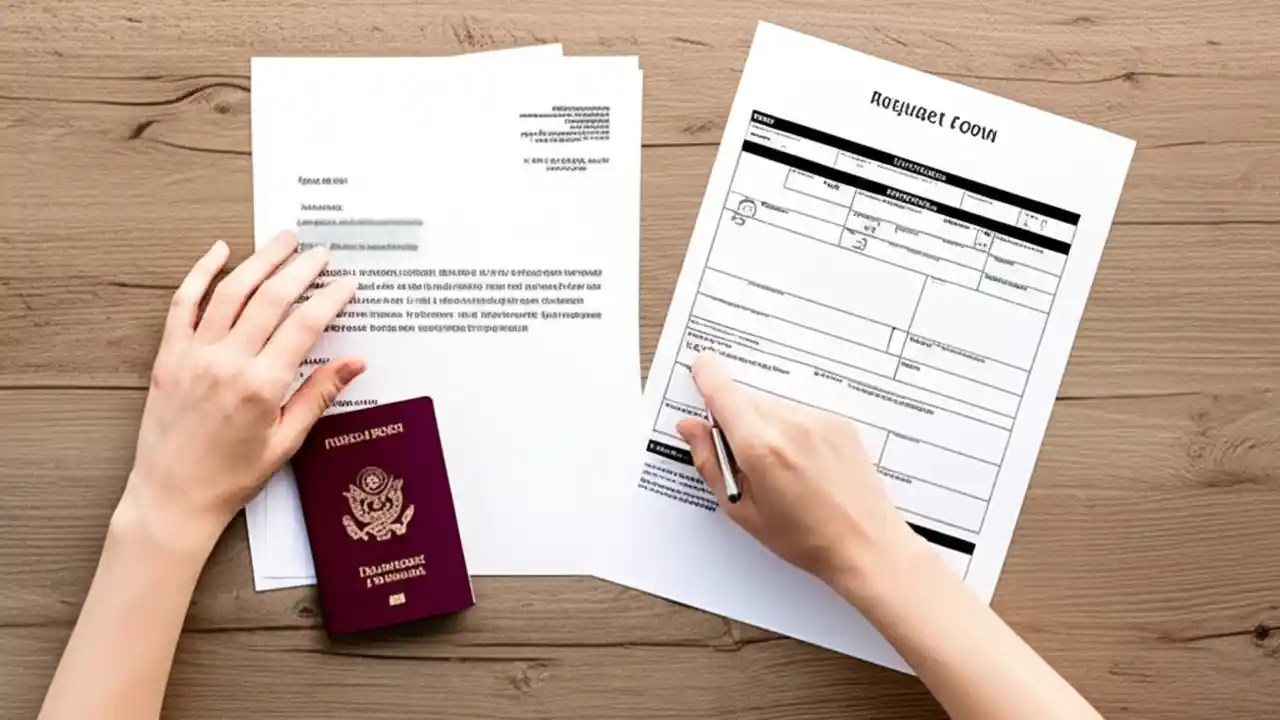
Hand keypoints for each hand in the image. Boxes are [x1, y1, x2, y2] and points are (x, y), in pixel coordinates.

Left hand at [116, 232, 363, 552]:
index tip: (346, 284)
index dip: (330, 298)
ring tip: (282, 241)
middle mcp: (227, 364)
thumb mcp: (286, 440)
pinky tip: (219, 252)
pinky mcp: (168, 357)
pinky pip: (183, 303)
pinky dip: (201, 273)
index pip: (304, 325)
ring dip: (260, 260)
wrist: (173, 498)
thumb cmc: (230, 477)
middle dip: (300, 269)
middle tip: (320, 253)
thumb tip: (355, 363)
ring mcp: (194, 356)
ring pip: (231, 291)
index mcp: (262, 386)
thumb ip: (319, 395)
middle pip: (271, 298)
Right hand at [676, 351, 925, 600]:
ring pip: (771, 406)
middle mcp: (789, 424)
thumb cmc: (803, 538)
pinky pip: (799, 413)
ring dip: (763, 425)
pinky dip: (791, 430)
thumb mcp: (741, 510)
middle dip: (734, 419)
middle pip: (745, 399)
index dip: (705, 375)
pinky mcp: (838, 422)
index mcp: (759, 448)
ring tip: (780, 470)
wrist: (867, 545)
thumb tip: (689, 426)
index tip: (699, 369)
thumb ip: (709, 462)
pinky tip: (803, 465)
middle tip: (744, 461)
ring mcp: (818, 420)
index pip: (722, 390)